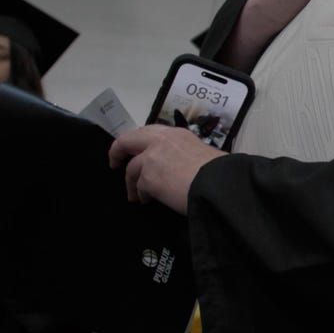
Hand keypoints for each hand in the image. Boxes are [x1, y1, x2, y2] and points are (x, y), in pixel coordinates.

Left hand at [109, 125, 225, 213]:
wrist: (218, 185)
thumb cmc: (218, 173)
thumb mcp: (202, 153)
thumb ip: (185, 154)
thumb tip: (180, 167)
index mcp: (176, 134)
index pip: (149, 132)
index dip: (138, 141)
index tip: (134, 149)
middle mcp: (161, 141)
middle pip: (128, 140)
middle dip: (118, 150)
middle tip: (114, 162)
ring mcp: (152, 158)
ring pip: (131, 168)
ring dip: (131, 182)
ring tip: (135, 195)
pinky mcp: (148, 177)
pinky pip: (138, 186)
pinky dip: (140, 194)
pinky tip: (147, 200)